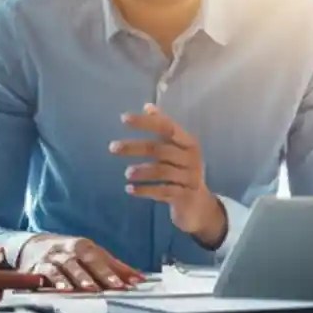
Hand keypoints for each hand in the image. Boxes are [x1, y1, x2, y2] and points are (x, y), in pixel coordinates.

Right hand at [16, 235, 145, 292]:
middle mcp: (69, 249)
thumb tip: (141, 279)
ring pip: (68, 266)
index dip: (115, 271)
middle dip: (101, 274)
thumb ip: (115, 268)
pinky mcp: (37, 268)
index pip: (102, 258)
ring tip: (90, 289)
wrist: (31, 246)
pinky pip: (47, 274)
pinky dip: (56, 281)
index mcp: (85, 246)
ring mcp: (53, 258)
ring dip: (79, 277)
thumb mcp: (91, 256)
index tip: (130, 284)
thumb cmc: (69, 254)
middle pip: (87, 260)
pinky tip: (64, 290)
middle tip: (115, 287)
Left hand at [111, 104, 226, 246]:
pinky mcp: (184, 196)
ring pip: (162, 170)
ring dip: (142, 171)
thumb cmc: (183, 172)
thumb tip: (148, 107)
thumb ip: (164, 128)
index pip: (166, 127)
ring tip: (126, 173)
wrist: (200, 206)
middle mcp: (191, 158)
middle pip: (160, 149)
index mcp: (188, 142)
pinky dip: (145, 190)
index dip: (146, 122)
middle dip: (135, 147)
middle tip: (113, 147)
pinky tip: (130, 189)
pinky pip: (163, 191)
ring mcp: (189, 178)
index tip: (124, 118)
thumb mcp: (177, 149)